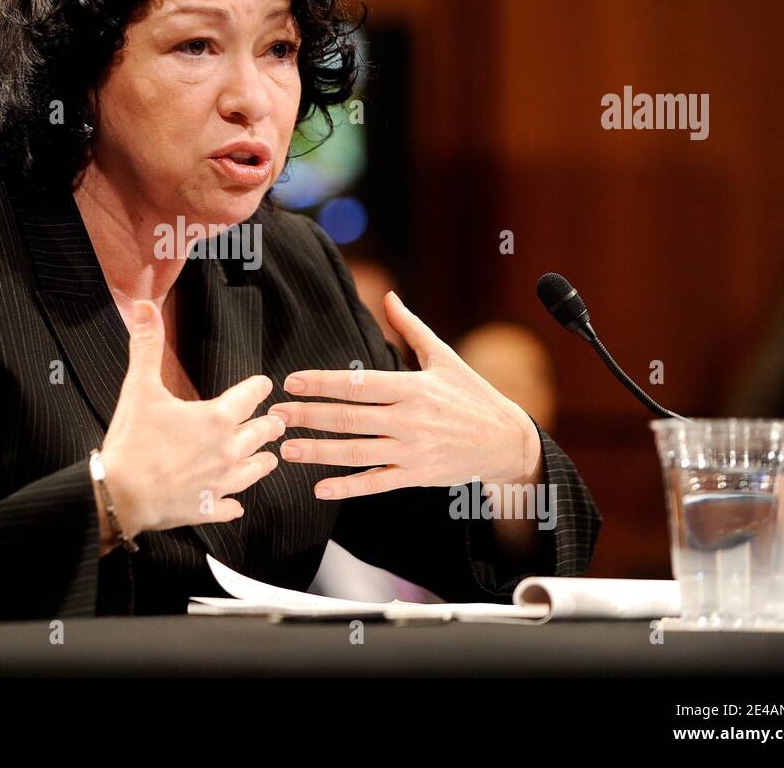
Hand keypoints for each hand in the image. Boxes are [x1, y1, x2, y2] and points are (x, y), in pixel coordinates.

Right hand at [99, 300, 282, 534]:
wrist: (120, 494)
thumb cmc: (132, 440)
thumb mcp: (139, 387)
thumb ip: (147, 345)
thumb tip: (144, 306)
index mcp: (217, 418)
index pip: (251, 396)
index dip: (259, 387)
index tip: (265, 385)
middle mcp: (228, 450)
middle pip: (262, 433)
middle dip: (269, 425)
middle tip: (275, 422)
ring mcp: (221, 482)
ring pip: (255, 471)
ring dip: (262, 461)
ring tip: (268, 458)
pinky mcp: (208, 508)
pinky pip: (230, 507)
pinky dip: (232, 504)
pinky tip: (235, 504)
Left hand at [269, 291, 540, 500]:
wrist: (507, 440)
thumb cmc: (472, 395)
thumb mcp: (444, 357)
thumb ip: (410, 329)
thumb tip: (388, 296)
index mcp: (413, 387)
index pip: (358, 383)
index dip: (322, 383)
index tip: (292, 382)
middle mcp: (410, 419)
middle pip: (350, 418)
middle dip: (310, 416)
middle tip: (276, 416)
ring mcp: (413, 450)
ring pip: (357, 452)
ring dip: (319, 451)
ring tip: (287, 449)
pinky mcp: (417, 476)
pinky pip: (377, 482)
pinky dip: (348, 486)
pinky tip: (320, 487)